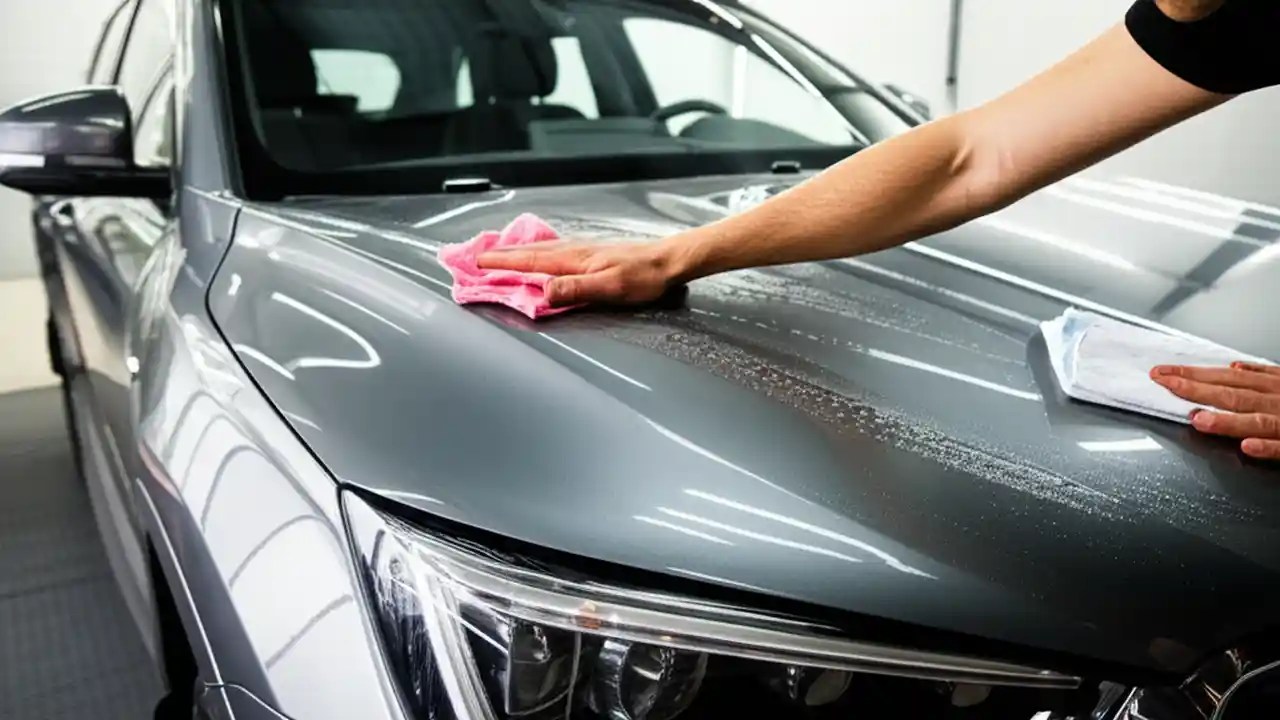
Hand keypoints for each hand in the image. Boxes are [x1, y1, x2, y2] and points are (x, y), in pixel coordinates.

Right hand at [477, 237, 686, 307]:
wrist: (668, 261)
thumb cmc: (642, 278)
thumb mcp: (609, 288)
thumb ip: (575, 289)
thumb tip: (543, 291)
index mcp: (573, 259)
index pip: (530, 262)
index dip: (503, 263)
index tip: (478, 263)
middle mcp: (573, 250)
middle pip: (530, 251)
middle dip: (503, 254)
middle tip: (478, 256)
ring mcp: (583, 250)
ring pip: (541, 249)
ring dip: (518, 251)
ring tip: (501, 252)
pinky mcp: (592, 253)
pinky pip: (554, 249)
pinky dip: (537, 251)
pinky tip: (540, 253)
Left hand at [1151, 362, 1279, 459]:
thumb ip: (1261, 377)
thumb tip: (1234, 367)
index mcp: (1273, 386)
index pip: (1226, 378)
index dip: (1194, 375)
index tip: (1164, 373)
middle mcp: (1278, 401)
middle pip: (1233, 395)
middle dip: (1196, 389)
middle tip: (1165, 384)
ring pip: (1256, 421)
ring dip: (1226, 420)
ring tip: (1197, 419)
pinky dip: (1266, 446)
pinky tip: (1247, 447)